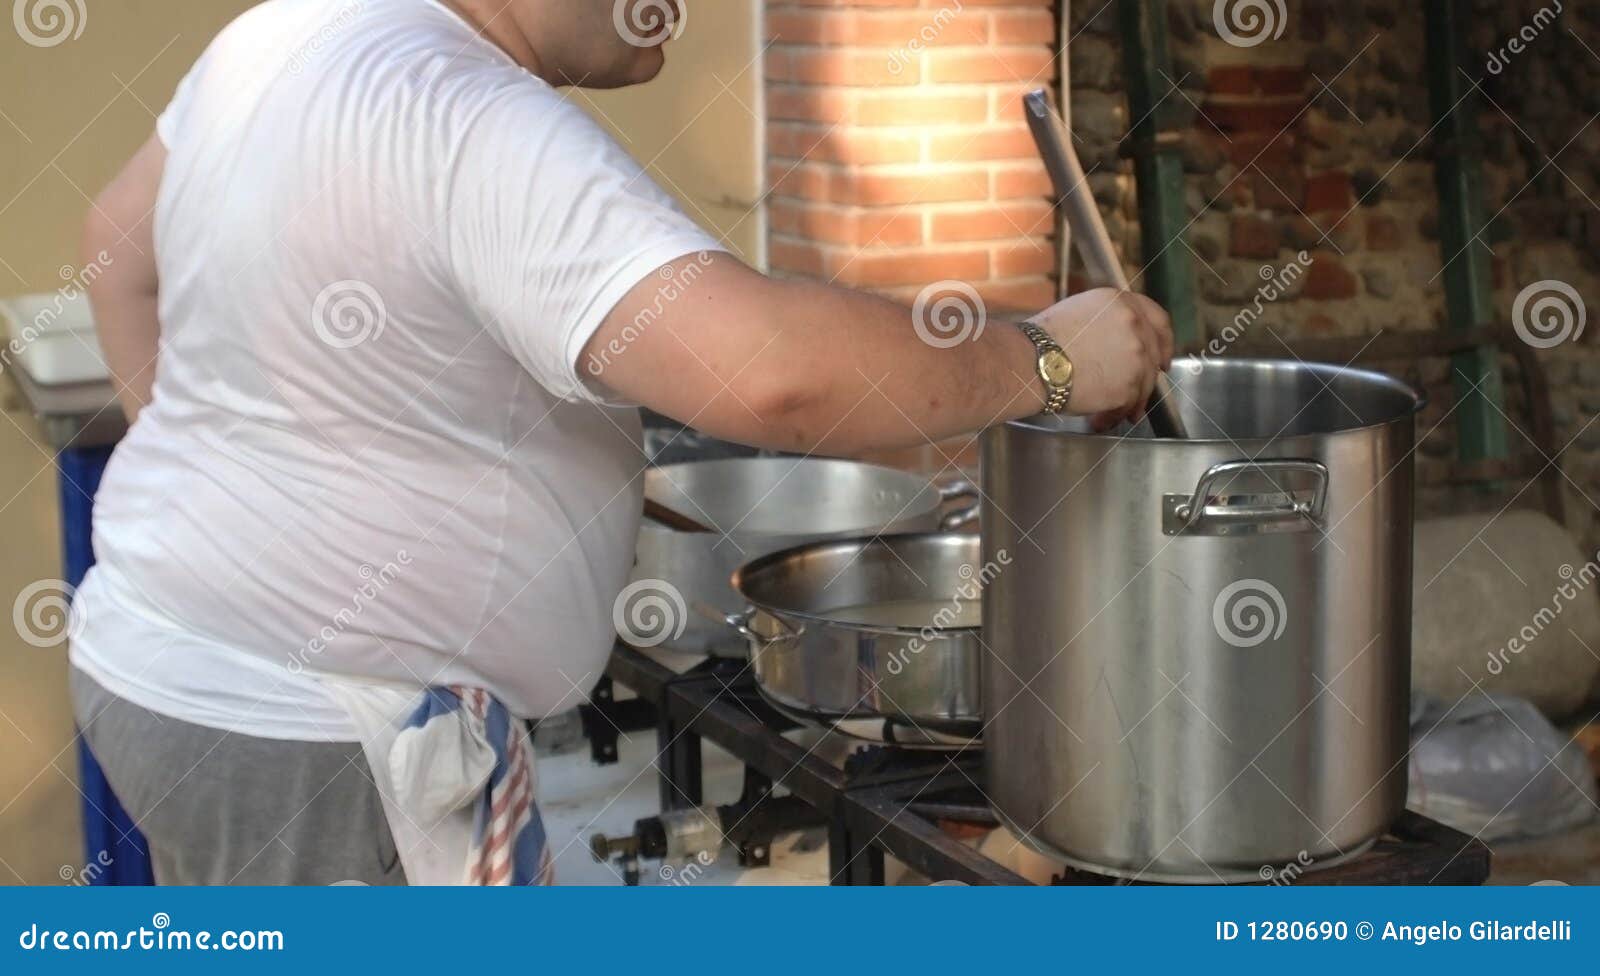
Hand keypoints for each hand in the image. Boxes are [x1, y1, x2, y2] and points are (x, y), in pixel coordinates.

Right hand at [1027, 287, 1173, 429]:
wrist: (1030, 362)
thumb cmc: (1042, 341)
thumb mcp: (1080, 314)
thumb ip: (1108, 323)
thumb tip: (1116, 344)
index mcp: (1121, 302)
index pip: (1158, 320)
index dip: (1164, 342)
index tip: (1162, 359)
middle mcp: (1134, 324)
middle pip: (1153, 356)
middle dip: (1147, 379)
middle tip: (1138, 394)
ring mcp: (1136, 354)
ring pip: (1143, 384)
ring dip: (1129, 402)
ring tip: (1111, 413)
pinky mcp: (1130, 384)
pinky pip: (1129, 404)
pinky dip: (1115, 414)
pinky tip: (1098, 418)